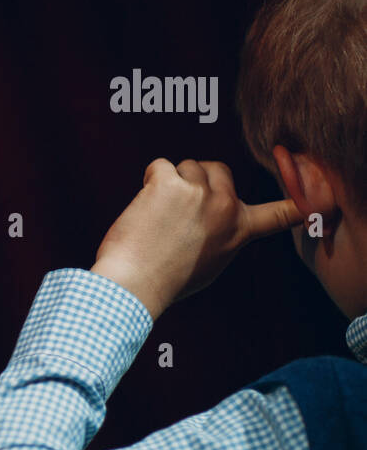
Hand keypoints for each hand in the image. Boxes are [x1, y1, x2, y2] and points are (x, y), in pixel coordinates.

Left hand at [89, 158, 302, 318]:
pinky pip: (160, 165)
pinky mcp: (169, 182)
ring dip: (171, 181)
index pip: (280, 213)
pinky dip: (149, 180)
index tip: (314, 203)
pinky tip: (144, 206)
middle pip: (218, 169)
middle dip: (199, 180)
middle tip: (179, 208)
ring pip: (187, 165)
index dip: (298, 204)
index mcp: (239, 230)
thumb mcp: (210, 262)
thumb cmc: (166, 278)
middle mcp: (225, 207)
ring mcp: (199, 191)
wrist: (135, 283)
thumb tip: (218, 222)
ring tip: (159, 214)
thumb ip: (223, 235)